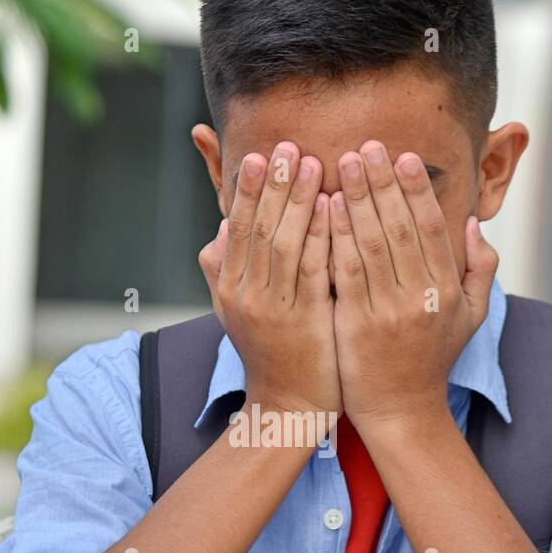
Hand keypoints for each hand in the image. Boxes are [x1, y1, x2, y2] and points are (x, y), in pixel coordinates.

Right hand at [199, 141, 341, 420]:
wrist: (288, 407)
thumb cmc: (270, 353)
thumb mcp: (235, 312)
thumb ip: (223, 271)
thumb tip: (218, 230)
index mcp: (229, 288)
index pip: (237, 228)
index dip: (247, 190)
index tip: (260, 154)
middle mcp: (245, 295)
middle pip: (259, 228)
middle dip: (274, 184)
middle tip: (287, 145)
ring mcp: (274, 310)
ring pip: (284, 244)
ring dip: (298, 200)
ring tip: (313, 163)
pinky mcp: (305, 323)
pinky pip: (313, 271)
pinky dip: (321, 236)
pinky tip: (333, 208)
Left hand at [329, 140, 497, 433]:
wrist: (401, 409)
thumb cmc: (432, 358)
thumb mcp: (472, 316)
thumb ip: (479, 269)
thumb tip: (471, 225)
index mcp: (449, 289)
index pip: (433, 228)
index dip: (417, 190)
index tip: (403, 156)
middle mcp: (421, 297)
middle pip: (401, 228)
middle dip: (383, 183)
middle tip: (367, 145)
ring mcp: (387, 312)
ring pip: (371, 244)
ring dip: (358, 199)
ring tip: (344, 163)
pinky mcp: (356, 325)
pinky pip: (345, 272)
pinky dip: (336, 236)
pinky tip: (327, 207)